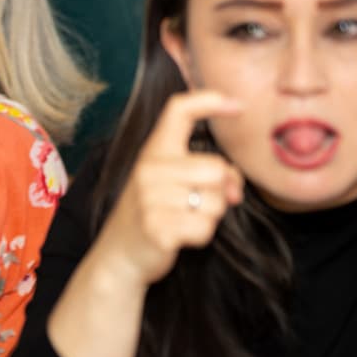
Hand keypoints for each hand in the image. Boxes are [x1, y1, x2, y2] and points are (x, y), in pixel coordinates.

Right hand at [91, 91, 244, 290]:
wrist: (118, 256)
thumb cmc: (152, 214)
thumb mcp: (169, 183)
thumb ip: (204, 172)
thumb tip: (234, 187)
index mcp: (153, 151)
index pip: (179, 110)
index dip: (211, 101)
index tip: (238, 105)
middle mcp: (149, 169)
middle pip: (217, 168)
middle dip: (220, 192)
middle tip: (199, 204)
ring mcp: (151, 199)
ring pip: (216, 202)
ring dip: (209, 217)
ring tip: (183, 220)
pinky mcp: (157, 228)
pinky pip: (204, 228)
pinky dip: (200, 237)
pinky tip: (179, 237)